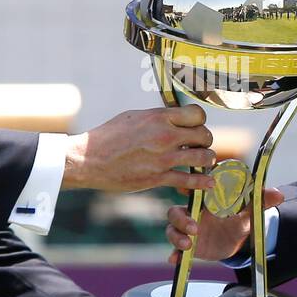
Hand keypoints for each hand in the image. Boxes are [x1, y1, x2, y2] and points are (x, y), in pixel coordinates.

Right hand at [62, 105, 215, 193]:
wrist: (89, 160)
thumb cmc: (108, 136)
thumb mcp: (133, 117)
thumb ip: (157, 118)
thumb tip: (173, 117)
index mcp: (158, 117)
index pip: (197, 114)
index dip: (200, 120)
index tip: (195, 126)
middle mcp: (164, 136)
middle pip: (204, 135)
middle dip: (205, 140)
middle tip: (200, 145)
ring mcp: (162, 158)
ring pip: (203, 157)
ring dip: (207, 160)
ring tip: (204, 162)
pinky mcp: (158, 177)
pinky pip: (189, 180)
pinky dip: (202, 182)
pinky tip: (208, 183)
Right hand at [165, 187, 284, 265]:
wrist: (236, 237)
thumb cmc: (238, 216)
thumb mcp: (250, 209)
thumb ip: (261, 201)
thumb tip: (279, 195)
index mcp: (205, 200)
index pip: (191, 190)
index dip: (187, 188)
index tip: (186, 189)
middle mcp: (192, 213)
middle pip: (176, 211)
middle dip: (181, 218)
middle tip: (194, 227)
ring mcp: (188, 230)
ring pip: (173, 229)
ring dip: (177, 236)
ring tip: (187, 245)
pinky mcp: (188, 246)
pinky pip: (175, 250)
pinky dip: (174, 254)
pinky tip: (175, 260)